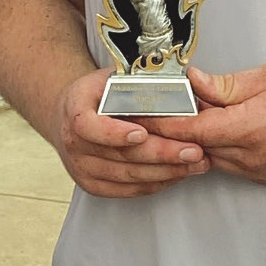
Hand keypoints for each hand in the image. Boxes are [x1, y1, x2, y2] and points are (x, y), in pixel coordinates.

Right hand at [54, 67, 209, 197]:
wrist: (70, 116)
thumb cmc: (97, 94)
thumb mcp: (111, 76)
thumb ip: (136, 82)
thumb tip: (179, 84)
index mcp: (75, 109)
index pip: (89, 126)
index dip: (115, 133)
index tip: (142, 133)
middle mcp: (74, 142)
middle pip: (120, 155)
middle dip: (162, 153)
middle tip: (193, 151)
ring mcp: (82, 167)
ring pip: (129, 175)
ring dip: (167, 171)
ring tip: (195, 163)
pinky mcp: (93, 185)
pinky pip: (129, 189)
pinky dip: (156, 182)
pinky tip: (177, 173)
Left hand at [152, 60, 265, 184]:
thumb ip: (226, 84)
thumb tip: (192, 81)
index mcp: (251, 129)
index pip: (190, 131)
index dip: (161, 121)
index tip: (138, 110)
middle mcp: (253, 157)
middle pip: (196, 147)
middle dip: (173, 129)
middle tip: (153, 106)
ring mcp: (262, 170)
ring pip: (212, 157)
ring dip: (195, 139)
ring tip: (183, 112)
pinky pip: (232, 163)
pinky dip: (217, 147)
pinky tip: (216, 126)